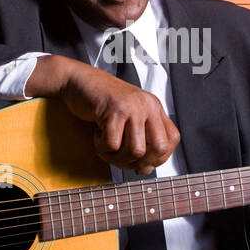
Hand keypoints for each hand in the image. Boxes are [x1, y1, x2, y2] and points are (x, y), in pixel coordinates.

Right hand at [26, 54, 179, 173]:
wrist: (78, 80)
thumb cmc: (100, 101)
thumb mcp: (127, 119)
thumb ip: (140, 142)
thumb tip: (144, 169)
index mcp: (154, 107)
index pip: (172, 139)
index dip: (158, 157)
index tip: (141, 160)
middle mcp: (147, 105)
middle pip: (158, 148)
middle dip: (138, 161)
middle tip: (121, 157)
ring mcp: (132, 107)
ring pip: (136, 151)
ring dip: (117, 157)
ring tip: (105, 146)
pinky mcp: (113, 110)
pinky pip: (112, 145)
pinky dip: (101, 147)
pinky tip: (97, 135)